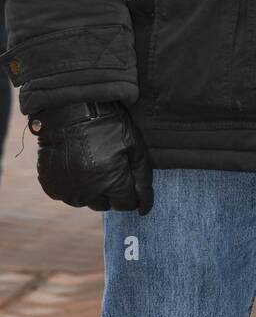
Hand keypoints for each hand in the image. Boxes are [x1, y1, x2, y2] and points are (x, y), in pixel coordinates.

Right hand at [29, 101, 153, 214]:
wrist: (71, 108)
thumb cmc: (108, 124)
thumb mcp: (133, 145)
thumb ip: (142, 178)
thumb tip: (144, 208)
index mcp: (111, 181)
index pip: (126, 204)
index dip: (130, 191)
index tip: (127, 177)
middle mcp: (87, 191)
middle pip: (105, 205)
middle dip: (110, 190)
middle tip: (109, 165)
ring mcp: (66, 189)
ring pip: (84, 202)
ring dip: (90, 189)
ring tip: (91, 162)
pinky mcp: (50, 186)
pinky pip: (65, 195)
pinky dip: (72, 185)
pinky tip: (75, 164)